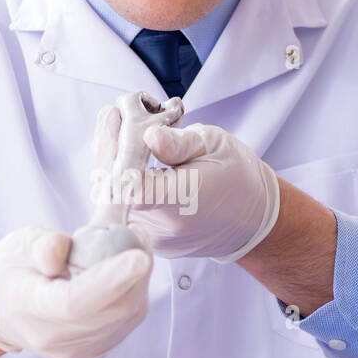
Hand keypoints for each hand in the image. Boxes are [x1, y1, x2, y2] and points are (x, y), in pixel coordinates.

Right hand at [0, 224, 152, 357]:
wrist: (2, 309)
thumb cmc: (14, 270)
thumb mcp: (20, 245)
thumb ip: (44, 245)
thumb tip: (62, 252)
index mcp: (29, 309)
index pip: (75, 302)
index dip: (111, 281)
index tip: (139, 258)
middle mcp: (53, 339)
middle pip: (110, 310)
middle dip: (136, 272)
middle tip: (139, 234)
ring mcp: (75, 352)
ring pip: (126, 317)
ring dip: (139, 280)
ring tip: (132, 248)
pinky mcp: (93, 352)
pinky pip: (126, 322)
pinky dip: (134, 294)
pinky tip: (126, 274)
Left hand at [105, 114, 279, 262]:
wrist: (249, 218)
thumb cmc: (234, 175)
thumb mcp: (215, 145)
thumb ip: (179, 143)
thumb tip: (149, 136)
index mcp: (185, 200)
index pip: (132, 186)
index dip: (115, 152)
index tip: (115, 119)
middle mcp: (165, 226)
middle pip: (115, 192)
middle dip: (108, 152)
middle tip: (111, 115)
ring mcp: (154, 239)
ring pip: (113, 201)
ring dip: (110, 167)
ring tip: (118, 134)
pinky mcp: (148, 242)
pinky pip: (122, 211)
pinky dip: (120, 184)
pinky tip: (126, 161)